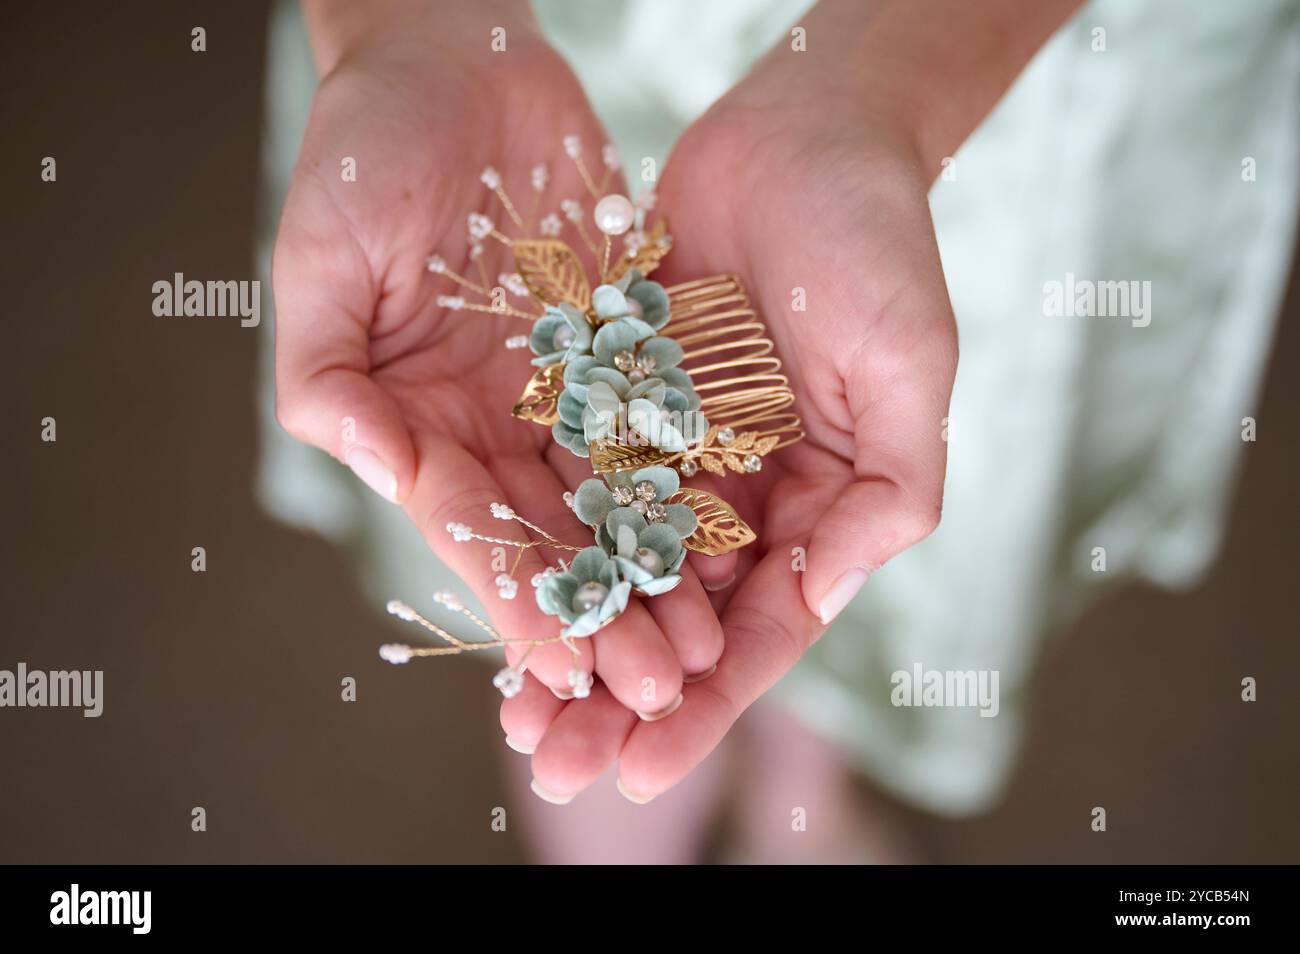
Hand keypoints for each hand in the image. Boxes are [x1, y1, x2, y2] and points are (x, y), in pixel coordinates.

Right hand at [273, 0, 723, 714]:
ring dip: (654, 575)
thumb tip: (355, 454)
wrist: (453, 58)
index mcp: (410, 418)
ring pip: (612, 502)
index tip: (563, 667)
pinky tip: (729, 544)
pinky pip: (656, 426)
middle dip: (600, 613)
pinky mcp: (616, 349)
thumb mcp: (322, 252)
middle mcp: (487, 422)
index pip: (469, 527)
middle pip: (551, 536)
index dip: (515, 597)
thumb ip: (327, 367)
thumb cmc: (364, 144)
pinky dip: (687, 488)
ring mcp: (556, 390)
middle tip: (654, 685)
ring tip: (700, 645)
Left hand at [501, 67, 955, 803]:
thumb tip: (831, 594)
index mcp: (821, 504)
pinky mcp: (620, 398)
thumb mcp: (909, 365)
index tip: (647, 769)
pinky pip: (573, 481)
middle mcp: (745, 494)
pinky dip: (539, 539)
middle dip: (621, 694)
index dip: (708, 706)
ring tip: (515, 710)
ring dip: (570, 636)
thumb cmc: (877, 241)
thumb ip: (890, 487)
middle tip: (556, 762)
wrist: (803, 132)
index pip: (762, 630)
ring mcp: (679, 450)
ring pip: (616, 565)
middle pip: (679, 619)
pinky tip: (495, 591)